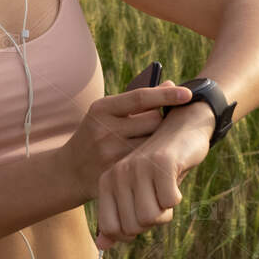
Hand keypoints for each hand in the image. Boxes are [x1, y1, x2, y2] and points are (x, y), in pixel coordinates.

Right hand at [61, 81, 193, 203]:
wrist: (69, 171)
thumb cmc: (96, 135)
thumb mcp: (108, 113)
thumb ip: (138, 101)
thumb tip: (170, 84)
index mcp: (102, 109)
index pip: (140, 97)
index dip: (167, 95)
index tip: (189, 94)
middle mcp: (104, 130)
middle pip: (152, 121)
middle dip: (161, 122)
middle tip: (157, 127)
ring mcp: (109, 154)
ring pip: (153, 144)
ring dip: (159, 142)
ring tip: (153, 144)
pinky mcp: (115, 174)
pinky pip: (147, 164)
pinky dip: (155, 160)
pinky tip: (154, 161)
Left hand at [93, 100, 214, 250]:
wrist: (182, 129)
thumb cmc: (158, 168)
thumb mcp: (136, 194)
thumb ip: (118, 219)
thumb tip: (102, 246)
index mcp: (107, 182)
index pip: (113, 229)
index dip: (133, 230)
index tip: (143, 212)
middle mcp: (118, 174)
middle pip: (135, 226)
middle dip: (153, 220)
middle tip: (158, 197)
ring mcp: (139, 167)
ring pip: (151, 217)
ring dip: (166, 210)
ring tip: (165, 188)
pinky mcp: (161, 162)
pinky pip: (170, 202)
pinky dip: (177, 197)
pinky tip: (175, 179)